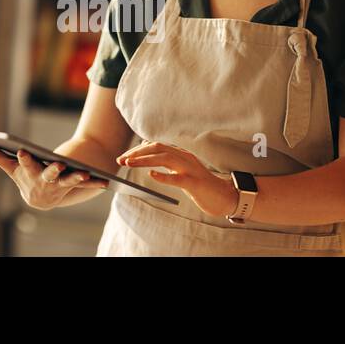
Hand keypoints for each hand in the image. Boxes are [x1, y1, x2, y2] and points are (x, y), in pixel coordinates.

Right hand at [0, 144, 108, 210]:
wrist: (41, 198)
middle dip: (52, 170)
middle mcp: (44, 181)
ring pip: (68, 181)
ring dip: (76, 178)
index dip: (24, 158)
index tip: (23, 151)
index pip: (24, 164)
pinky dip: (93, 183)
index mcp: (29, 173)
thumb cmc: (25, 177)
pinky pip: (84, 184)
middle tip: (58, 164)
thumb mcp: (12, 167)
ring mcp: (59, 185)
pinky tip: (105, 182)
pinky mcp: (72, 186)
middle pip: (48, 174)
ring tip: (84, 174)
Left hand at [116, 142, 238, 217]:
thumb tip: (148, 160)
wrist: (224, 196)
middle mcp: (184, 157)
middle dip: (136, 153)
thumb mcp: (182, 171)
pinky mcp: (194, 183)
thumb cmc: (201, 186)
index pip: (155, 146)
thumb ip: (168, 164)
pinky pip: (177, 178)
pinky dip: (164, 177)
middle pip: (157, 148)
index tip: (123, 158)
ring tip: (129, 164)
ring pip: (165, 159)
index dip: (137, 151)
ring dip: (145, 160)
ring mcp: (190, 169)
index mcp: (180, 154)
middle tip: (120, 160)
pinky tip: (152, 176)